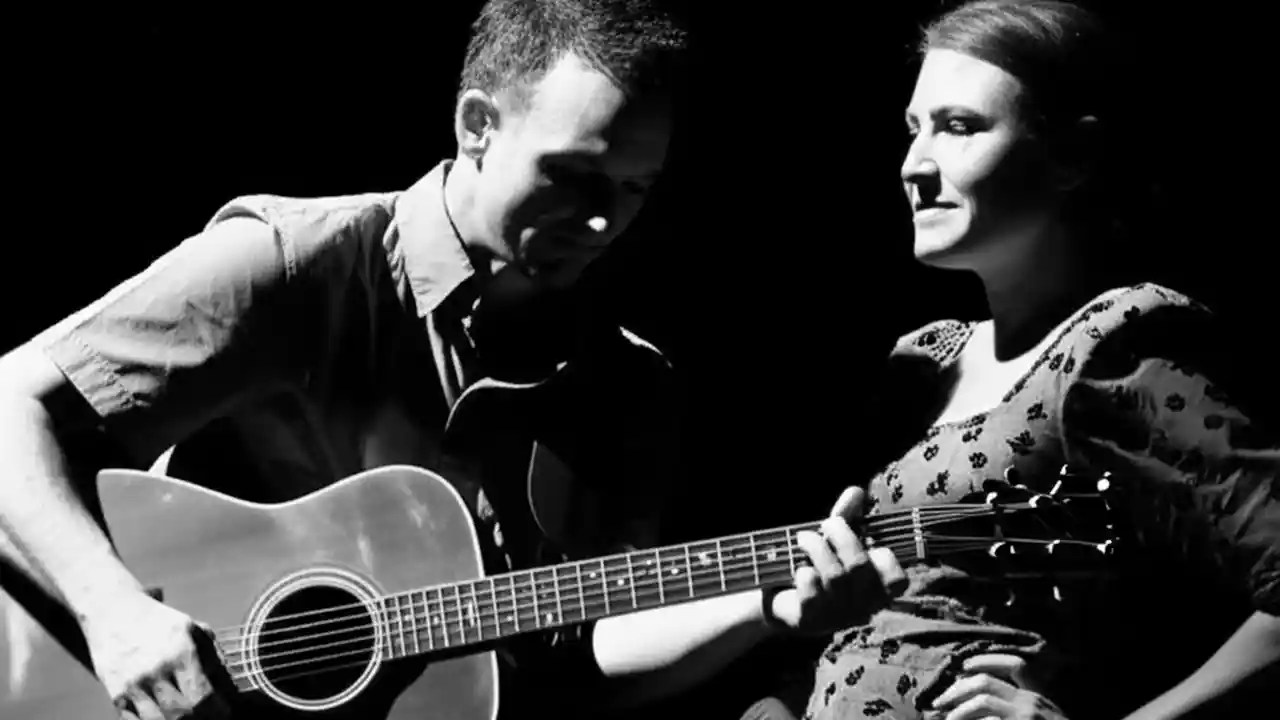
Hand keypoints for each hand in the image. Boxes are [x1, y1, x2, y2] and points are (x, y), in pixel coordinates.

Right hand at [80, 590, 231, 719]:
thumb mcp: (195, 630)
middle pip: (181, 714)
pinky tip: (164, 716)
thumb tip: (231, 692)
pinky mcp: (115, 694)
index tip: (224, 713)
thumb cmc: (161, 622)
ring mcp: (133, 684)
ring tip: (188, 716)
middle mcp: (156, 670)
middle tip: (208, 717)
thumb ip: (216, 660)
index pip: (203, 697)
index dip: (217, 712)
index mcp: (181, 652)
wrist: (113, 611)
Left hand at [767, 486, 906, 634]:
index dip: (884, 557)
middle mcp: (860, 607)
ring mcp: (836, 616)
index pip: (897, 580)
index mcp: (875, 589)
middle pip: (859, 566)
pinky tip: (798, 568)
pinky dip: (803, 573)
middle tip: (826, 524)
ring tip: (803, 538)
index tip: (867, 540)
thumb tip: (856, 491)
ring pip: (834, 576)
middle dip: (841, 536)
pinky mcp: (810, 621)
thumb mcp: (833, 540)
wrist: (777, 598)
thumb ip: (847, 517)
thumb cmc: (816, 565)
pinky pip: (811, 592)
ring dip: (815, 547)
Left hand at [928, 654, 1065, 719]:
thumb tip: (978, 697)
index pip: (1015, 665)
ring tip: (947, 719)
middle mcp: (1032, 703)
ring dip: (959, 710)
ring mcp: (1026, 717)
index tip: (963, 667)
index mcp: (1037, 697)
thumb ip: (1018, 706)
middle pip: (986, 683)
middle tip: (940, 702)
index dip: (985, 662)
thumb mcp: (1042, 715)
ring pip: (984, 700)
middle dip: (957, 690)